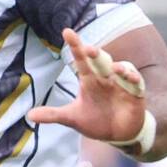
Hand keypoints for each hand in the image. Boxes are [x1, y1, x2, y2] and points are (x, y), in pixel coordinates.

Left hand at [29, 27, 145, 143]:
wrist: (117, 135)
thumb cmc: (95, 120)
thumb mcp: (72, 118)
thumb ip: (53, 115)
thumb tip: (29, 115)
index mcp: (90, 80)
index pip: (81, 60)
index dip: (75, 46)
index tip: (67, 31)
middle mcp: (105, 78)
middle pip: (101, 61)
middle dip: (95, 54)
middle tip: (88, 49)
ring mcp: (121, 84)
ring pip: (121, 69)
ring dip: (119, 67)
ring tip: (114, 69)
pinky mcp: (135, 94)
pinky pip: (136, 82)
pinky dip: (133, 78)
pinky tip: (128, 77)